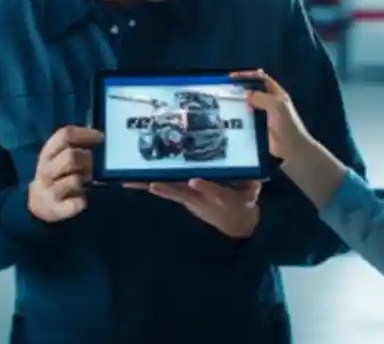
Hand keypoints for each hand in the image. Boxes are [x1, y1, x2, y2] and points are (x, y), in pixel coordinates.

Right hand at [27, 125, 103, 222]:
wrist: (38, 205)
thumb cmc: (56, 176)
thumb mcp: (58, 158)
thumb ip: (74, 147)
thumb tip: (101, 137)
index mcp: (47, 153)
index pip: (64, 135)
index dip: (84, 134)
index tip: (100, 137)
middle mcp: (45, 171)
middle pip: (70, 157)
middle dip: (87, 159)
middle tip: (93, 165)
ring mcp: (49, 191)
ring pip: (74, 180)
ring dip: (85, 180)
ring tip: (86, 182)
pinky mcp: (56, 209)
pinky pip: (77, 203)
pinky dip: (83, 201)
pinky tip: (81, 200)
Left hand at [128, 179, 261, 238]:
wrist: (237, 225)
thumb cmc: (245, 200)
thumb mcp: (253, 191)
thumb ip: (251, 179)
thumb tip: (253, 158)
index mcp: (223, 197)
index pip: (214, 192)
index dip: (205, 187)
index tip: (195, 181)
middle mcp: (202, 200)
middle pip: (183, 194)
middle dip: (166, 189)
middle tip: (150, 184)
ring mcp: (191, 201)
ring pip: (169, 192)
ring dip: (149, 187)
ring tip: (130, 182)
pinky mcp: (183, 199)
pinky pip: (165, 191)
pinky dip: (149, 186)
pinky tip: (131, 182)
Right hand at [231, 69, 314, 162]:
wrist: (292, 148)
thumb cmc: (287, 125)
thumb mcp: (277, 106)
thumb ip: (262, 98)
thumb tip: (246, 94)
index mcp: (276, 94)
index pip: (261, 78)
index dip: (248, 75)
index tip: (233, 77)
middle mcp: (270, 102)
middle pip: (253, 91)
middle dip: (241, 89)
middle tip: (226, 91)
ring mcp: (264, 115)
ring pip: (248, 104)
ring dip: (238, 103)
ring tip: (225, 104)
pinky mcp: (259, 127)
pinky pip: (246, 118)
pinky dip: (239, 117)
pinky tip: (230, 118)